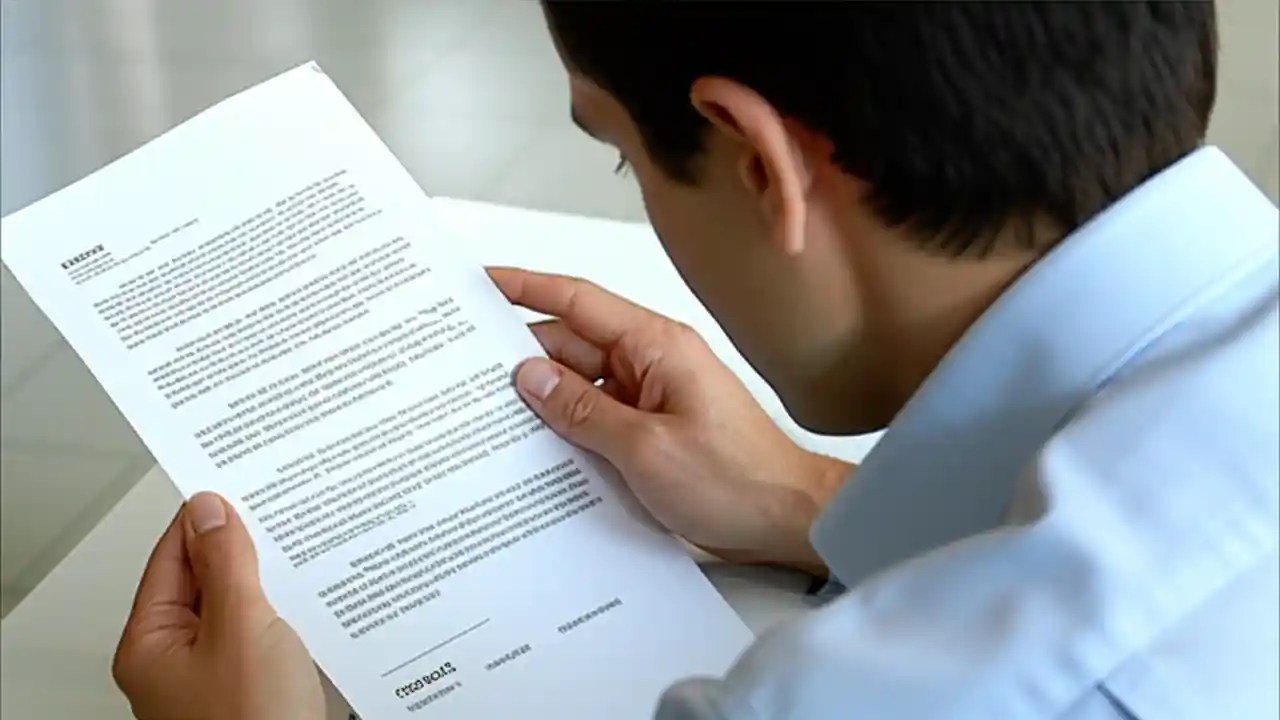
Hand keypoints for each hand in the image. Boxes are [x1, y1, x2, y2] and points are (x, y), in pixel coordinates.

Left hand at [113, 492, 324, 719]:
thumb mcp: (241, 628)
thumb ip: (226, 563)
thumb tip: (210, 509)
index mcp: (151, 642)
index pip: (173, 555)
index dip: (209, 516)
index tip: (245, 484)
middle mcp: (177, 658)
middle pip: (208, 578)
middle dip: (248, 548)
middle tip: (286, 513)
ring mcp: (217, 675)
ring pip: (243, 605)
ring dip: (274, 581)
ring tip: (308, 552)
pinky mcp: (254, 687)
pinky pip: (267, 633)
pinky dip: (290, 612)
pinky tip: (318, 598)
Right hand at [489, 267, 852, 575]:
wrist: (787, 519)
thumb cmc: (736, 480)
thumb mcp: (645, 448)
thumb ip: (582, 411)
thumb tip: (529, 377)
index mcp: (656, 346)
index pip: (579, 302)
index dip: (527, 288)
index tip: (483, 282)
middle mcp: (652, 363)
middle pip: (572, 346)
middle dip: (522, 356)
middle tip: (464, 368)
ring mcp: (651, 396)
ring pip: (580, 385)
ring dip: (543, 400)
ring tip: (488, 413)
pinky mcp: (650, 430)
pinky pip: (596, 416)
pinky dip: (567, 427)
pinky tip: (535, 446)